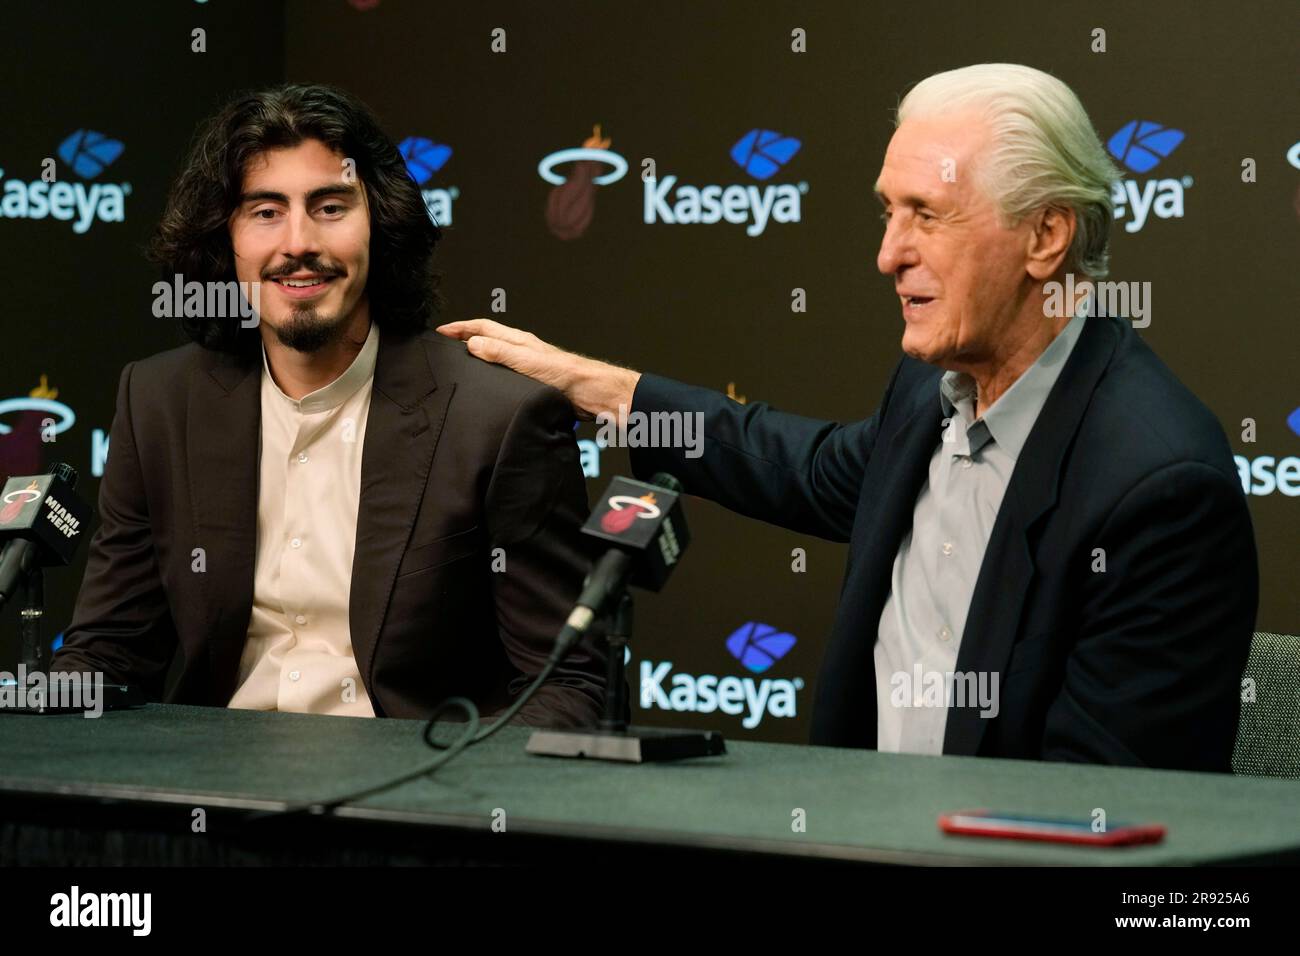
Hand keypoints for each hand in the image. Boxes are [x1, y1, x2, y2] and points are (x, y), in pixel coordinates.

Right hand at [435, 318, 640, 421]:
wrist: (590, 393)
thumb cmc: (566, 375)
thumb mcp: (528, 362)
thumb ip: (500, 352)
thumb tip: (472, 344)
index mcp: (518, 340)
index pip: (483, 327)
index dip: (461, 328)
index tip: (441, 331)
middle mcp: (522, 350)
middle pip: (488, 338)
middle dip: (465, 338)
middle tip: (445, 344)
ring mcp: (527, 365)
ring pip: (496, 355)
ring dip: (477, 356)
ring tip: (460, 363)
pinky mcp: (532, 381)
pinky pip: (504, 373)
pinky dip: (490, 374)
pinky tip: (487, 385)